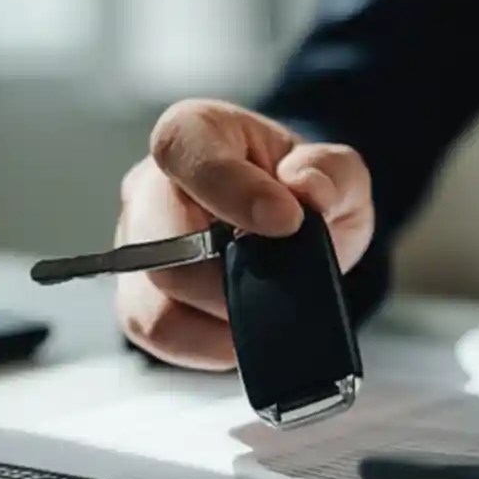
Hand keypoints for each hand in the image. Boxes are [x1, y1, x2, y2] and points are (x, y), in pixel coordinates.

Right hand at [115, 99, 372, 369]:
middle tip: (282, 279)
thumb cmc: (302, 191)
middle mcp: (152, 188)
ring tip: (268, 306)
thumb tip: (307, 189)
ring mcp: (139, 248)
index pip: (183, 149)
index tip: (287, 221)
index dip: (228, 187)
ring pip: (153, 300)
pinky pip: (159, 335)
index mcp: (197, 134)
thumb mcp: (339, 173)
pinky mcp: (140, 301)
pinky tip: (245, 331)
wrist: (293, 228)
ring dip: (222, 316)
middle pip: (161, 243)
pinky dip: (211, 343)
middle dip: (232, 274)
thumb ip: (333, 173)